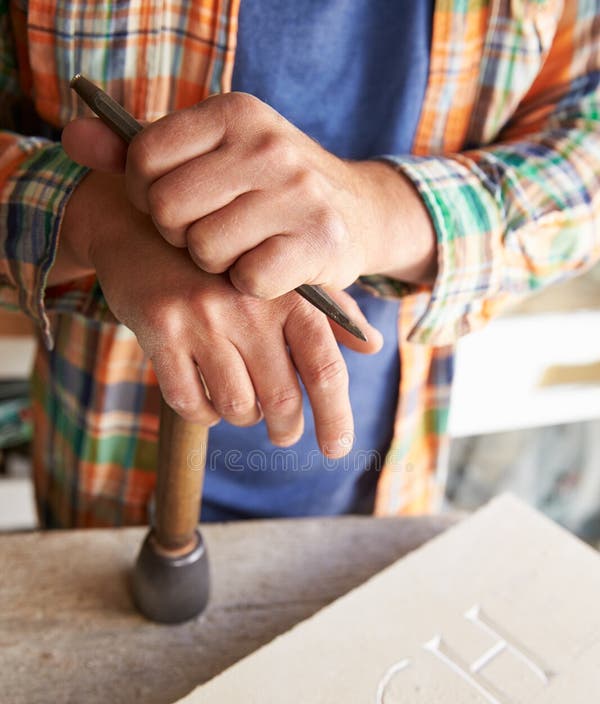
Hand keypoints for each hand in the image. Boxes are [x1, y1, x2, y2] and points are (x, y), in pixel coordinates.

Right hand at [48, 171, 382, 454]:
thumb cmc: (225, 262)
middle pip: (282, 398)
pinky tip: (205, 399)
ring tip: (241, 405)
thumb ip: (329, 311)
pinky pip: (189, 401)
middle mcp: (249, 305)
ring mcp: (202, 318)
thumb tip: (374, 345)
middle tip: (285, 434)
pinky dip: (202, 412)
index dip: (335, 416)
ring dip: (242, 417)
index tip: (336, 449)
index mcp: (288, 294)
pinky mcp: (160, 330)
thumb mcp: (280, 276)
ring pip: (236, 405)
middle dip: (286, 428)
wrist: (142, 224)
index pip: (323, 367)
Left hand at [62, 92, 436, 293]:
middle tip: (206, 233)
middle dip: (178, 233)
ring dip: (214, 264)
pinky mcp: (318, 242)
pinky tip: (265, 270)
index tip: (172, 204)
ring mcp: (297, 192)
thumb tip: (73, 139)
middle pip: (167, 209)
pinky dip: (249, 285)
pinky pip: (247, 278)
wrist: (359, 211)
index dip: (144, 194)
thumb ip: (137, 149)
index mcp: (233, 111)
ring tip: (238, 250)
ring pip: (205, 249)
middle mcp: (266, 143)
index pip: (143, 157)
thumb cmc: (268, 188)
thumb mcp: (211, 155)